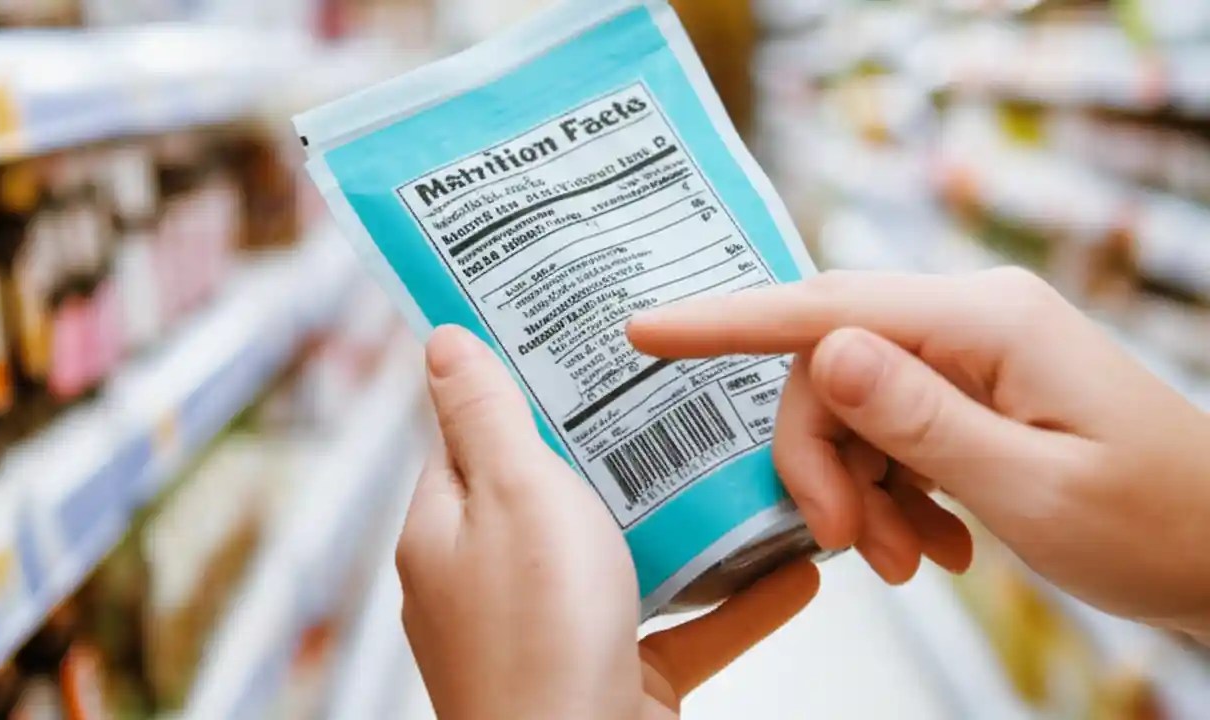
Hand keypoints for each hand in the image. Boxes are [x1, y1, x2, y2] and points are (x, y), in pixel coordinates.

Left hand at [397, 326, 818, 719]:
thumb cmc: (537, 640)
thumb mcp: (513, 495)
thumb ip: (486, 417)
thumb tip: (441, 340)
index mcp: (448, 529)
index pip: (472, 435)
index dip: (518, 384)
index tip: (574, 337)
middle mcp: (491, 581)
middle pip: (556, 492)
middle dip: (619, 446)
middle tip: (680, 390)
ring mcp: (550, 634)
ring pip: (624, 558)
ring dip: (688, 523)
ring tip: (749, 470)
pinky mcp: (609, 679)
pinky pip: (678, 629)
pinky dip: (732, 603)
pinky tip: (794, 573)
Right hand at [628, 268, 1209, 640]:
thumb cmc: (1156, 525)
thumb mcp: (1033, 486)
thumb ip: (922, 421)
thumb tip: (826, 352)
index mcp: (987, 323)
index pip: (827, 309)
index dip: (725, 321)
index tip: (646, 331)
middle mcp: (971, 322)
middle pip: (829, 369)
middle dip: (820, 462)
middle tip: (854, 549)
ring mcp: (970, 357)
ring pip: (854, 410)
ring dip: (861, 491)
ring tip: (912, 563)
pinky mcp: (971, 395)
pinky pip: (890, 434)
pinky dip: (892, 494)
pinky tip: (937, 545)